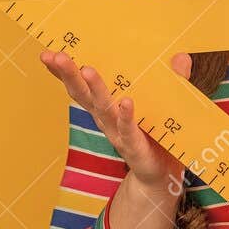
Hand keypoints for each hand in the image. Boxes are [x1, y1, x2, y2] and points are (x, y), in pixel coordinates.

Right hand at [39, 48, 192, 193]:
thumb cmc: (156, 136)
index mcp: (106, 108)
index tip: (47, 54)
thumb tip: (182, 56)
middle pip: (84, 95)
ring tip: (86, 69)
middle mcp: (106, 119)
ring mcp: (118, 133)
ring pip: (103, 109)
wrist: (161, 175)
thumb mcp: (164, 104)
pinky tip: (126, 101)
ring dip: (95, 89)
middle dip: (69, 75)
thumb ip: (172, 80)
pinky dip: (127, 116)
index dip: (64, 73)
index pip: (81, 88)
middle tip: (56, 56)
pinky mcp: (135, 146)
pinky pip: (129, 129)